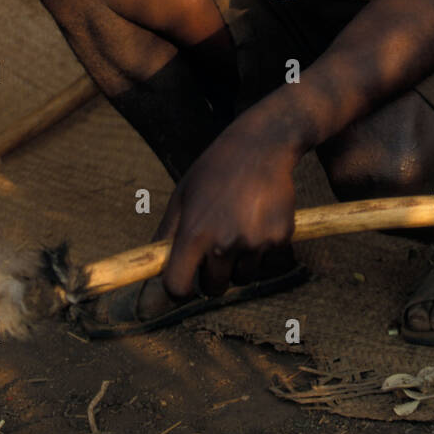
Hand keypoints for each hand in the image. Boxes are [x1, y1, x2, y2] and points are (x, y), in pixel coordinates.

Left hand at [156, 120, 297, 300]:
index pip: (178, 286)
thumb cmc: (216, 169)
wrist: (263, 144)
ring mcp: (255, 242)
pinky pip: (270, 261)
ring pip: (244, 277)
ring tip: (241, 225)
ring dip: (241, 263)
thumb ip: (166, 234)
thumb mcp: (183, 196)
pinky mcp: (280, 237)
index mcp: (194, 233)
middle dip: (213, 276)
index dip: (179, 289)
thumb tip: (153, 268)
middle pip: (214, 288)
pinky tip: (261, 219)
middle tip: (217, 246)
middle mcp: (224, 242)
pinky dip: (265, 249)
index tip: (185, 282)